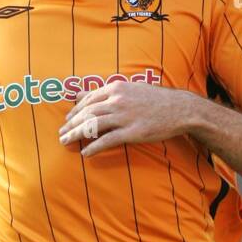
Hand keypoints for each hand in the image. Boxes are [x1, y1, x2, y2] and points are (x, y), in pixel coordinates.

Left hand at [58, 82, 191, 158]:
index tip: (67, 119)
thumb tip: (87, 93)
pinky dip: (93, 147)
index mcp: (116, 88)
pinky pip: (107, 141)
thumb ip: (109, 92)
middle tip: (61, 133)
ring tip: (66, 142)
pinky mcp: (132, 132)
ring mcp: (125, 117)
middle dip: (71, 124)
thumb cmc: (156, 99)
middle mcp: (117, 101)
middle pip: (87, 113)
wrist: (180, 109)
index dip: (75, 110)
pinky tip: (84, 153)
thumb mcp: (131, 89)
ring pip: (93, 126)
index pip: (88, 99)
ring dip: (76, 134)